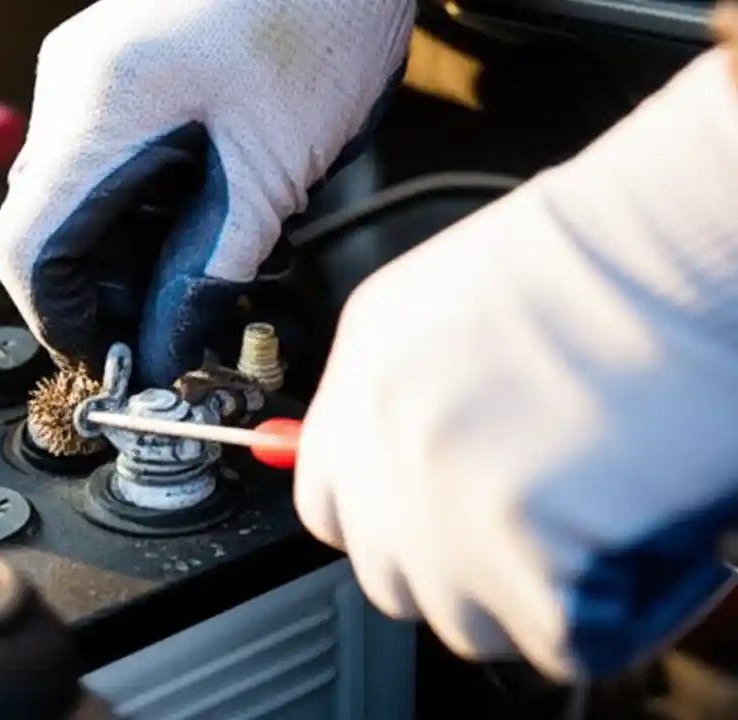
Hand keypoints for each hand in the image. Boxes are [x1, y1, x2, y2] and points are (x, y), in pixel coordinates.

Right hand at [0, 0, 412, 385]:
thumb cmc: (324, 23)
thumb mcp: (269, 174)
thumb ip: (207, 273)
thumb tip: (165, 349)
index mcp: (98, 111)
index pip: (28, 252)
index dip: (64, 323)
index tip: (115, 358)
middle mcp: (72, 86)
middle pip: (48, 228)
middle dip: (109, 291)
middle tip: (174, 325)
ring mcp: (88, 71)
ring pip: (76, 199)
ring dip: (131, 252)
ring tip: (209, 266)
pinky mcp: (115, 68)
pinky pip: (101, 160)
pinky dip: (143, 208)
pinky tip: (204, 216)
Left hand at [295, 49, 737, 680]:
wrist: (678, 247)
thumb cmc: (590, 259)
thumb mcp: (438, 304)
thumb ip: (390, 395)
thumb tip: (381, 465)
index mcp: (362, 384)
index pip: (325, 506)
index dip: (383, 522)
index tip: (423, 521)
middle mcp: (386, 449)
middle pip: (387, 573)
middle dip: (448, 566)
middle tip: (518, 529)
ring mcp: (449, 506)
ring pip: (461, 618)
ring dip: (515, 597)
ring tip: (575, 531)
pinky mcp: (531, 554)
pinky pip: (547, 639)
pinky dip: (588, 616)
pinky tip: (616, 549)